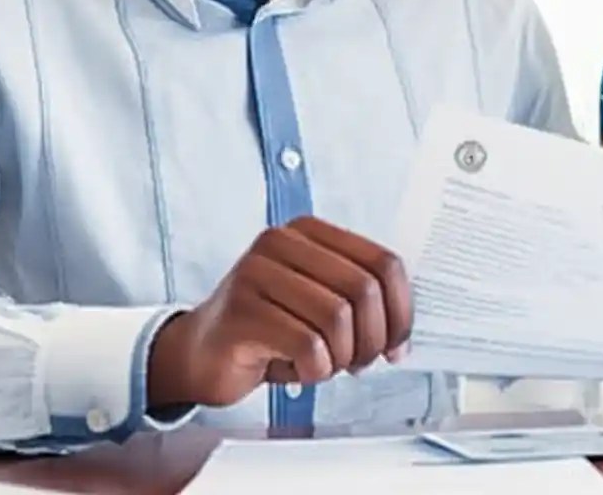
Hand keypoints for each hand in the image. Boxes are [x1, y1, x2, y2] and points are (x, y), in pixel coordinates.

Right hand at [147, 217, 411, 407]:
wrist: (201, 354)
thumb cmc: (269, 329)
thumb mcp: (320, 303)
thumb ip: (361, 302)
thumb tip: (401, 333)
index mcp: (309, 232)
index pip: (383, 262)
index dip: (401, 310)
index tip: (396, 344)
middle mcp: (281, 242)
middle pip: (364, 289)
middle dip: (373, 338)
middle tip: (361, 362)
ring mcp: (255, 273)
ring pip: (337, 318)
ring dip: (343, 356)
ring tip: (328, 365)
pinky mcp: (241, 311)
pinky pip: (307, 345)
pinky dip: (316, 369)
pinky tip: (302, 371)